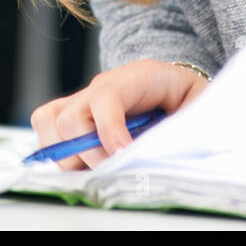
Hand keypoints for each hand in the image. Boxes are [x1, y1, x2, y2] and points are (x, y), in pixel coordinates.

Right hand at [28, 59, 208, 170]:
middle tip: (115, 169)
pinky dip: (60, 155)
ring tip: (101, 167)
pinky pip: (47, 133)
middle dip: (89, 153)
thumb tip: (153, 155)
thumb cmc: (191, 100)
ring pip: (50, 124)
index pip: (106, 96)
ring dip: (70, 156)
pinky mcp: (74, 117)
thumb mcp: (197, 107)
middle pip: (69, 116)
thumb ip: (178, 126)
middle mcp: (101, 86)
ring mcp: (84, 100)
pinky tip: (88, 165)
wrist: (182, 91)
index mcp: (138, 77)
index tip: (123, 156)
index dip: (109, 130)